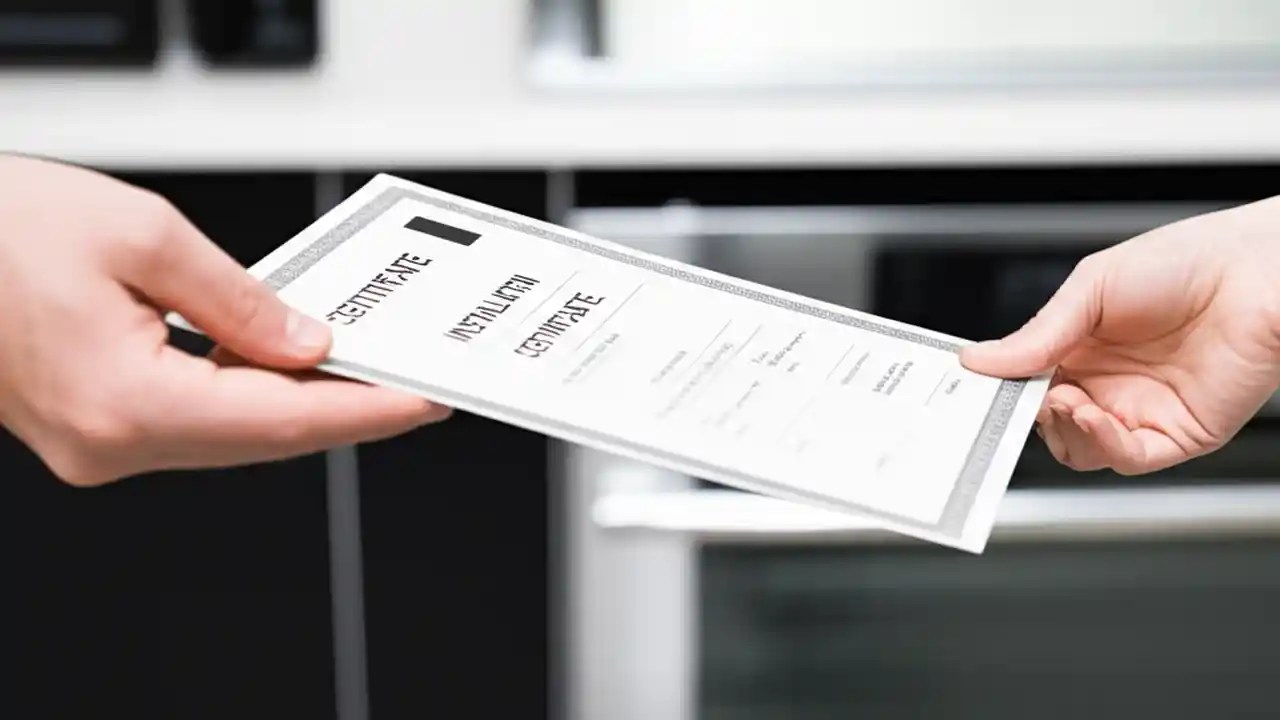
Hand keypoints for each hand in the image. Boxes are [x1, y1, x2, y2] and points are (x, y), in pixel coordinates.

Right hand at [0, 155, 449, 485]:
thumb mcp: (143, 234)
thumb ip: (240, 299)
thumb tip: (308, 341)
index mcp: (125, 399)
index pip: (284, 420)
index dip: (366, 410)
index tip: (425, 400)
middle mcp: (111, 441)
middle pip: (266, 437)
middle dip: (347, 409)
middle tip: (415, 382)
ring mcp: (99, 446)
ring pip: (234, 435)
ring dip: (302, 404)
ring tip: (366, 368)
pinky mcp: (96, 429)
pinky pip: (197, 422)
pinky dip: (250, 397)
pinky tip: (288, 367)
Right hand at [961, 198, 1279, 474]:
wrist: (1255, 272)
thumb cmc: (1187, 262)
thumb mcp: (1091, 288)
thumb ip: (1038, 334)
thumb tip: (981, 360)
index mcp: (1080, 349)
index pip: (1027, 386)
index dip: (1004, 392)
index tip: (981, 390)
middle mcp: (1107, 384)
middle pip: (1049, 426)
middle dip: (1029, 417)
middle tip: (1021, 397)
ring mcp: (1140, 411)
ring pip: (1081, 450)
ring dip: (1063, 433)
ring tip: (1062, 402)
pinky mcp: (1176, 433)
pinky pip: (1128, 458)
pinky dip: (1101, 445)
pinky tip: (1090, 416)